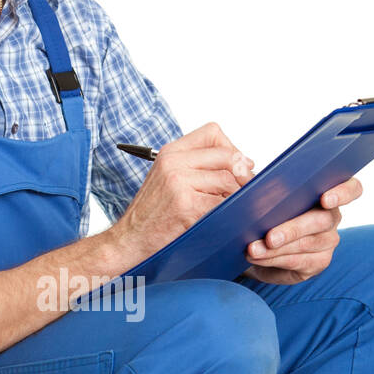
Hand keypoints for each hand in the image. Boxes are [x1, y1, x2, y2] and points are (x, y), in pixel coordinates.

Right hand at [111, 122, 254, 263]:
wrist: (129, 240)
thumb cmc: (150, 214)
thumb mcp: (166, 178)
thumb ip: (196, 166)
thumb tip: (240, 163)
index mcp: (170, 152)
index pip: (213, 133)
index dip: (231, 149)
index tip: (237, 167)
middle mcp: (173, 163)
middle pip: (227, 156)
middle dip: (242, 175)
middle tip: (245, 190)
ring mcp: (179, 183)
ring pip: (228, 181)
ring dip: (235, 197)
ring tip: (229, 209)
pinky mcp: (186, 206)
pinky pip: (222, 204)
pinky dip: (229, 213)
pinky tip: (223, 220)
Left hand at [242, 177, 362, 284]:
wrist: (258, 246)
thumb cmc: (267, 213)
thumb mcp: (260, 195)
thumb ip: (253, 182)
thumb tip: (240, 170)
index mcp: (326, 191)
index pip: (351, 188)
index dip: (343, 192)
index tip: (325, 199)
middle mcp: (333, 217)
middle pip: (323, 220)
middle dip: (293, 228)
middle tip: (270, 237)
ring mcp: (328, 242)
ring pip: (308, 243)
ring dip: (278, 248)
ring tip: (253, 249)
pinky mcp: (317, 263)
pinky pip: (299, 261)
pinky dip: (275, 260)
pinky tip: (258, 257)